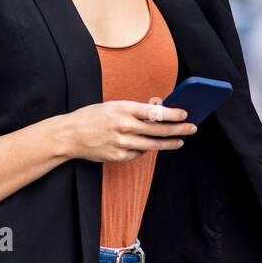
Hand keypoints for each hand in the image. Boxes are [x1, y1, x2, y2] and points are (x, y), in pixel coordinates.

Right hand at [65, 100, 196, 162]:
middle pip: (158, 130)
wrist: (70, 135)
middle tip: (192, 128)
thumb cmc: (93, 117)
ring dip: (169, 143)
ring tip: (180, 141)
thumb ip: (135, 110)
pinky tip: (149, 146)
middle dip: (178, 130)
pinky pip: (138, 153)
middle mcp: (124, 126)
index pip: (155, 112)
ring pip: (152, 145)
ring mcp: (122, 143)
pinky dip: (144, 149)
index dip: (173, 114)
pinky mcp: (118, 156)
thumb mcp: (113, 106)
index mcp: (123, 109)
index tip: (185, 114)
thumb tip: (159, 112)